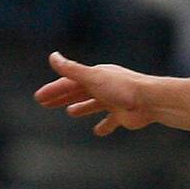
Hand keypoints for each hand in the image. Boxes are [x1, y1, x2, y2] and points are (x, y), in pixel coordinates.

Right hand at [34, 52, 153, 136]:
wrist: (150, 101)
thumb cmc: (121, 88)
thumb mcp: (93, 78)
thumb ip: (72, 70)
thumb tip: (52, 57)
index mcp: (95, 76)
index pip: (68, 83)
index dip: (53, 90)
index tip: (39, 98)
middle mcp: (103, 86)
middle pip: (78, 92)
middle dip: (61, 97)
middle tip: (45, 104)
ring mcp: (113, 100)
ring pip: (93, 104)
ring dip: (81, 107)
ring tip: (70, 112)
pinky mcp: (123, 115)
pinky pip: (111, 121)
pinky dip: (103, 126)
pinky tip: (98, 131)